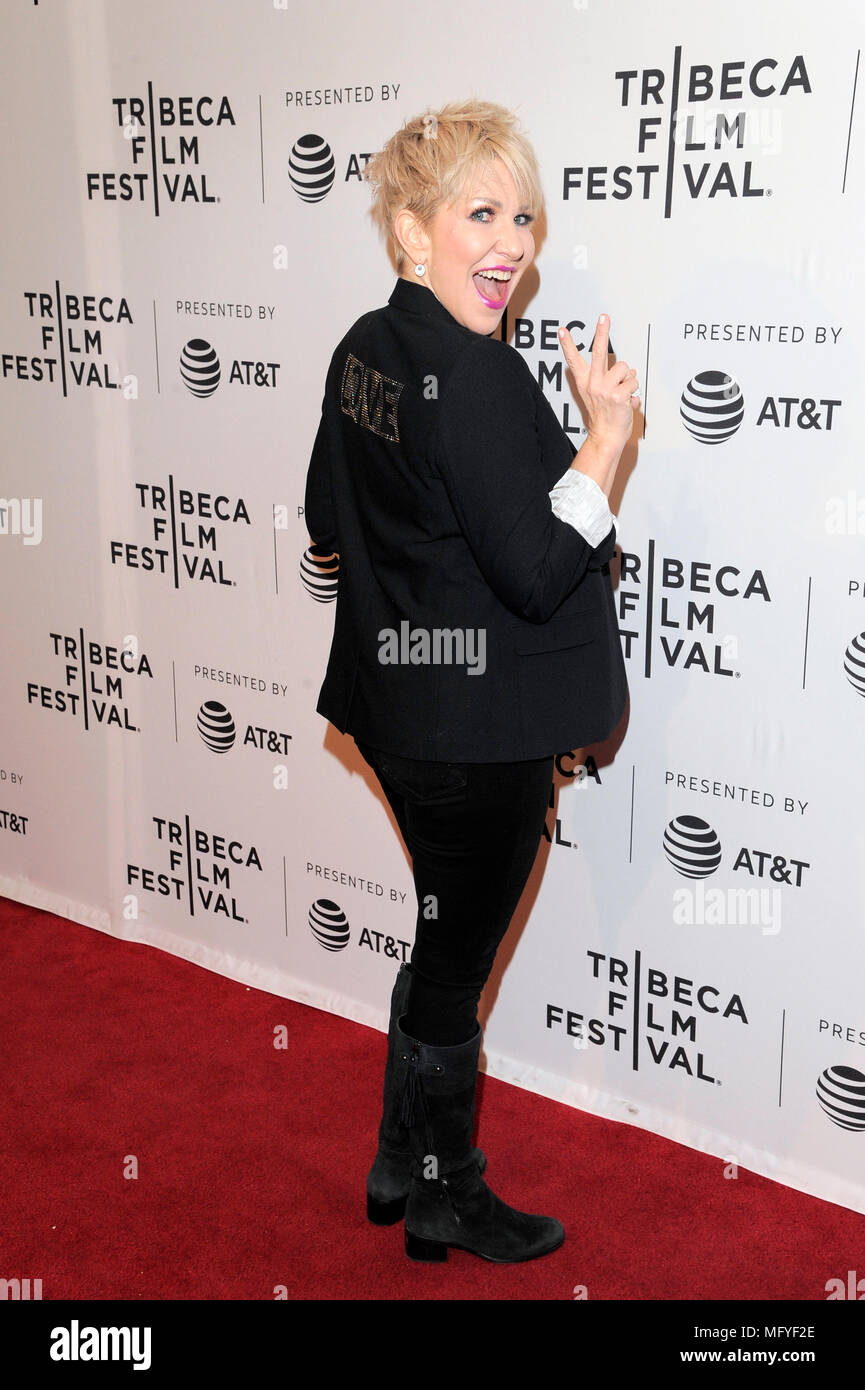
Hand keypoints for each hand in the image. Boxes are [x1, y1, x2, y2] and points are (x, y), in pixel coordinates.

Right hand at [558, 314, 639, 454]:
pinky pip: (634, 382)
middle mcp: (593, 383)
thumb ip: (612, 381)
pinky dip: (634, 390)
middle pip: (599, 352)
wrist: (606, 437)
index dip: (567, 344)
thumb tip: (631, 371)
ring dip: (628, 379)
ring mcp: (605, 388)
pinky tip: (627, 400)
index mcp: (585, 383)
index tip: (562, 330)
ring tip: (622, 392)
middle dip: (602, 332)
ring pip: (625, 368)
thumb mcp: (599, 397)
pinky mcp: (618, 394)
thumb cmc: (604, 417)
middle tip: (604, 316)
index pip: (574, 360)